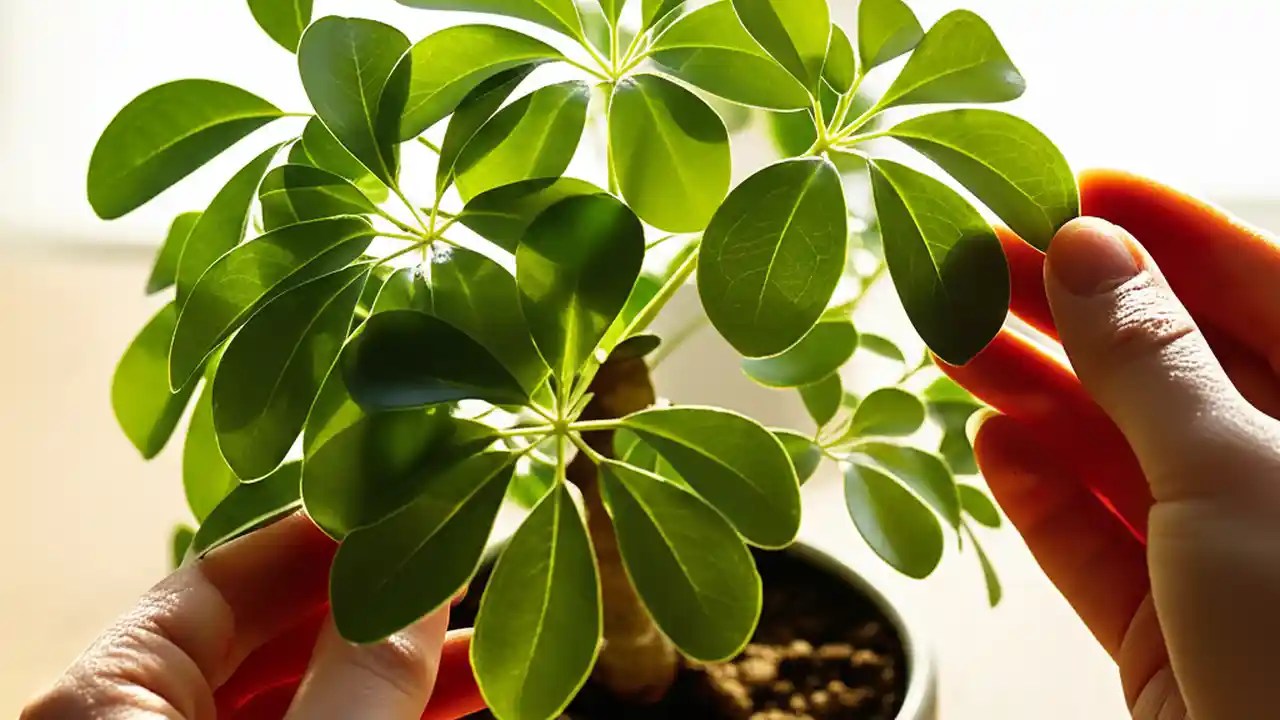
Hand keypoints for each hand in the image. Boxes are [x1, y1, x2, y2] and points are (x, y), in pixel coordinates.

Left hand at [21, 514, 483, 719]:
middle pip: (269, 639)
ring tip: (482, 645)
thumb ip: (363, 675)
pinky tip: (453, 701)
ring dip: (390, 674)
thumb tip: (424, 572)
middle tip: (461, 565)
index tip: (408, 500)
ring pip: (299, 701)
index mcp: (102, 703)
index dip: (322, 535)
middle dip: (374, 606)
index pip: (221, 579)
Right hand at [943, 170, 1279, 717]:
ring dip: (1035, 397)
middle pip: (1171, 371)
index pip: (1264, 293)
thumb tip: (1087, 251)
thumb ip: (1149, 361)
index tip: (1077, 190)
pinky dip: (1041, 496)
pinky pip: (1100, 545)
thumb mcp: (1234, 470)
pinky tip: (990, 444)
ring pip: (1120, 454)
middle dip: (1073, 315)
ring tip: (951, 341)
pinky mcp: (1171, 630)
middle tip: (976, 263)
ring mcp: (1229, 561)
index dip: (1170, 236)